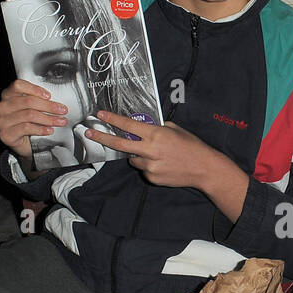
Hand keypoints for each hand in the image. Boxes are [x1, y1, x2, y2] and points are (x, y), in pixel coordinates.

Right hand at [0, 79, 68, 165]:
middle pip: (28, 101)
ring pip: (29, 115)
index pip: (18, 85)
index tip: (49, 96)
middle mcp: (3, 107)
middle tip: (62, 110)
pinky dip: (41, 129)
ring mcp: (3, 121)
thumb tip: (55, 102)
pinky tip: (49, 130)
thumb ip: (39, 101)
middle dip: (49, 106)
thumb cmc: (28, 124)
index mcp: (7, 96)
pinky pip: (26, 128)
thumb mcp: (33, 109)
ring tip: (60, 121)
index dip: (35, 89)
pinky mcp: (6, 134)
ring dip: (49, 118)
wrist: (24, 145)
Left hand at [83, 112, 214, 186]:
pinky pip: (143, 169)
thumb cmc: (191, 146)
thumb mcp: (175, 129)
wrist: (204, 168)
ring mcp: (150, 166)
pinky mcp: (152, 177)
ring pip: (133, 158)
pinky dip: (148, 165)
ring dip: (138, 154)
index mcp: (156, 134)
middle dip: (102, 137)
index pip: (128, 125)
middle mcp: (150, 150)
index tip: (100, 115)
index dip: (112, 119)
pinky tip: (163, 164)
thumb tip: (142, 126)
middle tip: (88, 133)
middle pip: (120, 143)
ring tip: (157, 154)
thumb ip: (157, 128)